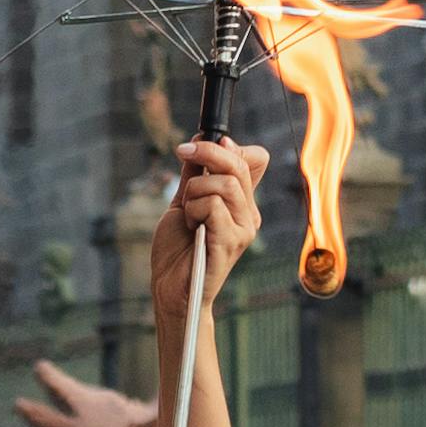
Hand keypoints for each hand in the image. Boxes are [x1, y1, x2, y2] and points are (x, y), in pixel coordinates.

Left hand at [149, 136, 264, 328]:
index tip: (197, 147)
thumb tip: (201, 139)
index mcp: (241, 202)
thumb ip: (194, 172)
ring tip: (187, 212)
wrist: (170, 287)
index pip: (255, 159)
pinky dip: (194, 209)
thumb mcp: (183, 200)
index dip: (230, 146)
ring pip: (224, 183)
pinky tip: (191, 226)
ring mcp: (243, 229)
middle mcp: (248, 213)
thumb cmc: (177, 249)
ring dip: (195, 189)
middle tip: (182, 154)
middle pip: (240, 163)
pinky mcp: (231, 242)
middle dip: (206, 153)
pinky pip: (214, 206)